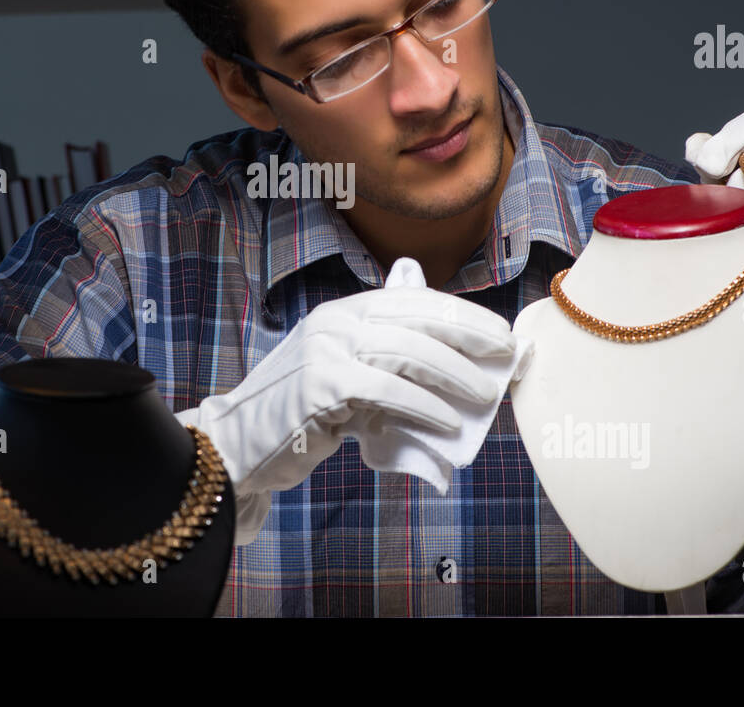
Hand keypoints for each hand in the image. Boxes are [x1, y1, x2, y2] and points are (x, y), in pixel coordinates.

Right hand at [175, 284, 518, 543]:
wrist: (237, 446)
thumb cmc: (298, 418)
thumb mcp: (343, 378)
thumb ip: (384, 365)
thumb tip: (449, 367)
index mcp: (342, 312)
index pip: (413, 298)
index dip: (460, 311)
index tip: (498, 330)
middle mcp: (333, 322)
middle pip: (417, 318)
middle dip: (469, 334)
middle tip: (506, 354)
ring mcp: (325, 350)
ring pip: (408, 350)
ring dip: (454, 373)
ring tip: (484, 394)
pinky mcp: (320, 386)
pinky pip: (387, 390)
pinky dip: (423, 405)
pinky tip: (448, 422)